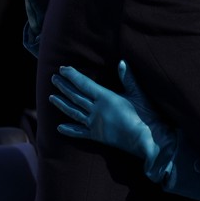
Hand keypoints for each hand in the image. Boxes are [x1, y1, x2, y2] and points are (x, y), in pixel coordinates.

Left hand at [50, 60, 176, 181]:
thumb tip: (122, 62)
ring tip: (51, 97)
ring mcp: (94, 124)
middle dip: (64, 87)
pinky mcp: (97, 137)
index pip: (85, 84)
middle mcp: (96, 110)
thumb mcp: (138, 94)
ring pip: (73, 112)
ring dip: (62, 104)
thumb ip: (128, 78)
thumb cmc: (146, 115)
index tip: (62, 69)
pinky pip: (79, 133)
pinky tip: (59, 127)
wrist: (147, 138)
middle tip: (53, 79)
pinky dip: (69, 130)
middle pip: (76, 96)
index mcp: (106, 98)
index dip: (73, 76)